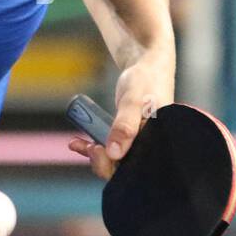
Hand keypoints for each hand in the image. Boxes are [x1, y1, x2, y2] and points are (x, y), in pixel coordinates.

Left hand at [67, 54, 174, 180]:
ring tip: (78, 143)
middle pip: (124, 168)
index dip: (113, 167)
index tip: (97, 150)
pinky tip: (78, 142)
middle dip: (102, 161)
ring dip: (95, 154)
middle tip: (88, 146)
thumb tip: (113, 153)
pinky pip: (111, 147)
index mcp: (158, 144)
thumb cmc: (146, 80)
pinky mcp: (128, 136)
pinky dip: (94, 145)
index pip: (137, 170)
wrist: (146, 65)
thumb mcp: (133, 102)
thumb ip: (125, 126)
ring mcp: (138, 142)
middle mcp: (150, 147)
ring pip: (115, 158)